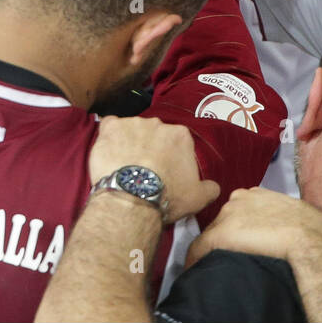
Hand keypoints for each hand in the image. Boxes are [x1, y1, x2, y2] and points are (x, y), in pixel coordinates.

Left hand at [89, 117, 219, 222]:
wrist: (132, 199)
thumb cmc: (167, 197)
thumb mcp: (197, 198)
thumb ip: (209, 188)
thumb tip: (213, 187)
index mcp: (181, 136)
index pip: (176, 141)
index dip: (170, 156)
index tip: (164, 171)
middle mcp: (159, 123)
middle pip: (154, 133)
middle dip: (149, 147)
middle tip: (143, 169)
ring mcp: (133, 123)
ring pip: (132, 129)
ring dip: (129, 142)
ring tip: (124, 164)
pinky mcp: (111, 128)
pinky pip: (109, 125)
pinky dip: (109, 135)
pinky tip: (108, 149)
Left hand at [186, 188, 321, 265]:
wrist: (308, 236)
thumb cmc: (306, 227)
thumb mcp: (288, 212)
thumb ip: (272, 214)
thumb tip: (271, 228)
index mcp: (253, 194)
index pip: (234, 212)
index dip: (233, 229)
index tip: (236, 242)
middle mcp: (237, 199)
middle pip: (220, 221)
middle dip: (222, 237)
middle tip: (228, 254)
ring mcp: (228, 215)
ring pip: (210, 234)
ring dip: (212, 247)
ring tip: (215, 261)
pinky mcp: (221, 234)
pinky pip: (199, 248)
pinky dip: (195, 259)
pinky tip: (194, 267)